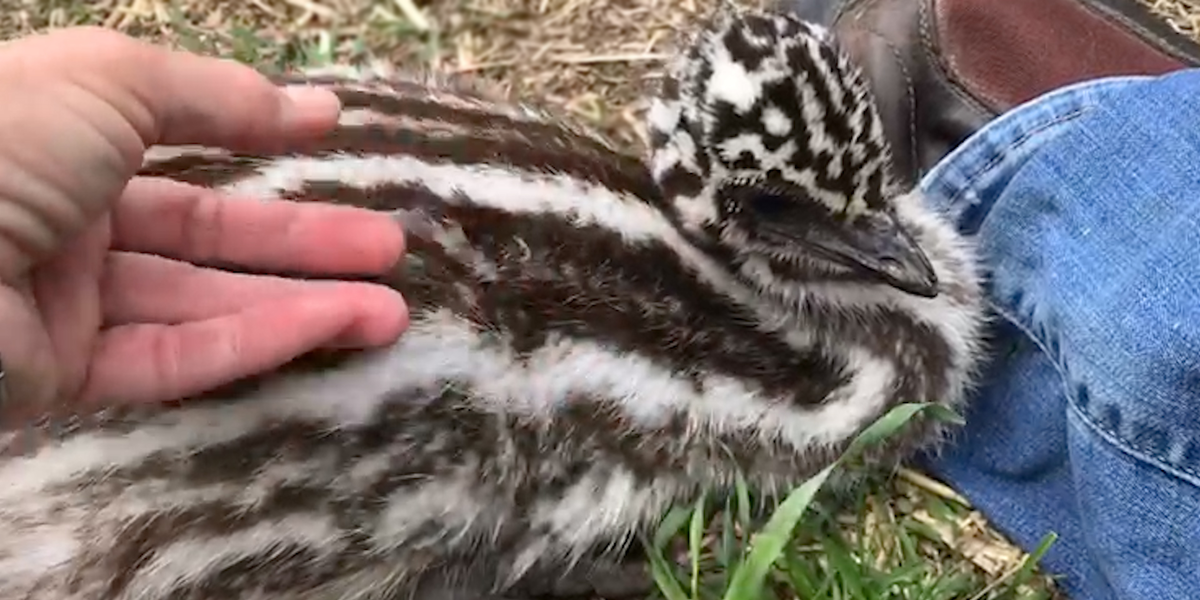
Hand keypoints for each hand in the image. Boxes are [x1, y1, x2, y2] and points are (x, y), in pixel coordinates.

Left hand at [0, 27, 408, 419]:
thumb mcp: (112, 81)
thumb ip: (215, 95)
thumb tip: (312, 109)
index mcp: (60, 143)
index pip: (177, 148)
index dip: (258, 140)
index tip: (334, 138)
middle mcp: (62, 223)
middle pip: (206, 237)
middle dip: (304, 242)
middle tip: (389, 245)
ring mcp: (60, 306)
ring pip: (201, 306)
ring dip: (301, 306)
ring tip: (391, 308)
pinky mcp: (61, 379)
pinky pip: (174, 359)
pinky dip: (257, 343)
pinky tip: (331, 327)